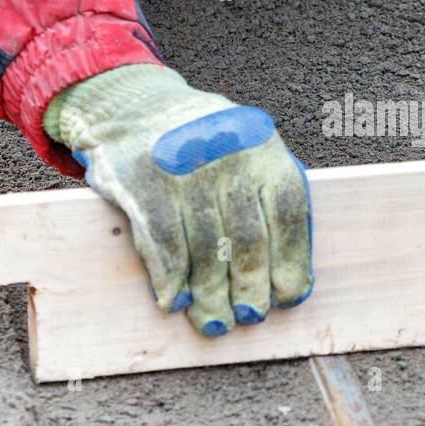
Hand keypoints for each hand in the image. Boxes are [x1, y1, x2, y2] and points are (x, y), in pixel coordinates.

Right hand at [44, 65, 312, 334]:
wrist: (131, 105)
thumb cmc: (202, 145)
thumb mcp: (246, 153)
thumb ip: (269, 203)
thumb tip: (293, 282)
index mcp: (263, 146)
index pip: (288, 214)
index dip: (291, 262)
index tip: (288, 297)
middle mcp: (227, 153)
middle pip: (248, 238)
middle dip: (250, 287)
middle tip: (249, 316)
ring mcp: (183, 166)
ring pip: (206, 247)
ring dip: (210, 294)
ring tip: (213, 320)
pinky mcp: (142, 179)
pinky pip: (163, 241)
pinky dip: (170, 277)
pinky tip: (174, 300)